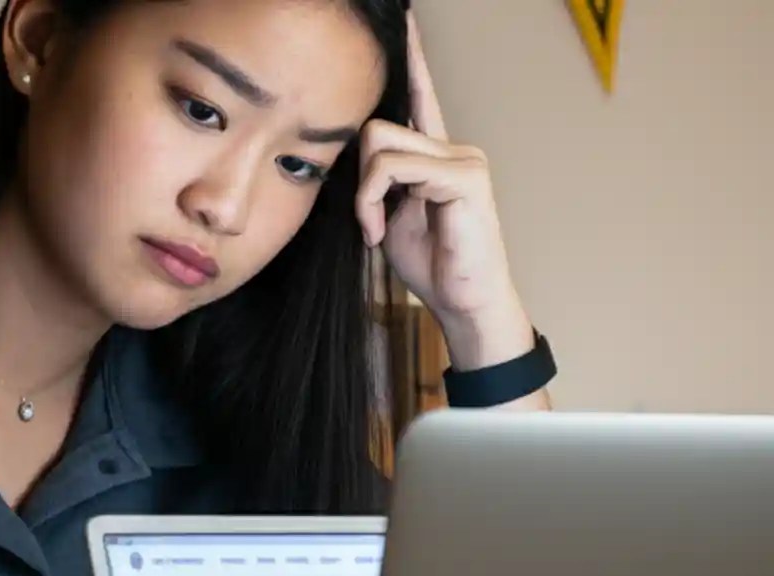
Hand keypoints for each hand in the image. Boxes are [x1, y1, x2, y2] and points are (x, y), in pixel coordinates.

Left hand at [355, 11, 532, 370]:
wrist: (463, 304)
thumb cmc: (432, 264)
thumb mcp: (390, 214)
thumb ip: (377, 180)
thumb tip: (354, 158)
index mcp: (436, 154)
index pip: (419, 95)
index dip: (410, 58)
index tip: (403, 20)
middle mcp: (454, 147)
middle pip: (376, 127)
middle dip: (359, 179)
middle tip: (368, 221)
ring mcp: (463, 158)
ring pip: (380, 145)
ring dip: (365, 194)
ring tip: (376, 228)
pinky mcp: (465, 176)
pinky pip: (394, 166)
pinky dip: (375, 200)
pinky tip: (383, 230)